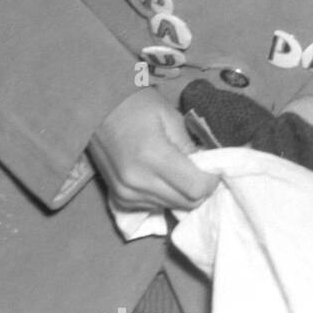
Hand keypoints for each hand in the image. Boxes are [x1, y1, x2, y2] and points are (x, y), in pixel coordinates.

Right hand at [88, 88, 220, 212]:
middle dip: (201, 188)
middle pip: (186, 203)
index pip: (195, 188)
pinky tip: (162, 176)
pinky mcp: (119, 200)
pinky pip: (154, 207)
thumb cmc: (137, 105)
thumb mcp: (171, 117)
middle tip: (203, 168)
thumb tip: (209, 166)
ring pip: (171, 207)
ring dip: (183, 193)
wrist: (96, 109)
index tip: (215, 166)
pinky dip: (165, 195)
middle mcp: (137, 184)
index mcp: (152, 158)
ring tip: (182, 170)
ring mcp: (125, 195)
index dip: (212, 179)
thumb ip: (191, 145)